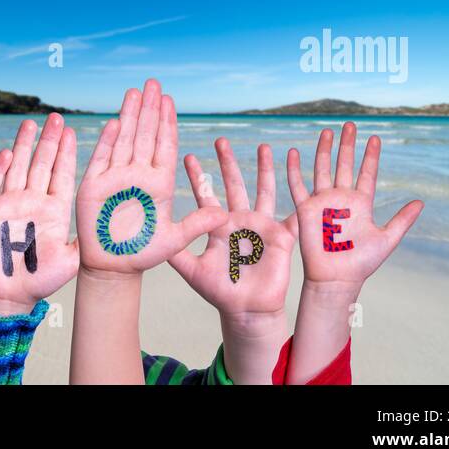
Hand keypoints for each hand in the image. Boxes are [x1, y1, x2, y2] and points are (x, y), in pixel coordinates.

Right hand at [0, 113, 78, 314]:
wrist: (9, 296)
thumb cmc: (41, 281)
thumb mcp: (71, 260)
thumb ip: (84, 241)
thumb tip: (105, 228)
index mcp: (54, 209)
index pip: (61, 174)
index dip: (66, 153)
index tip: (72, 131)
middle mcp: (32, 202)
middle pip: (41, 164)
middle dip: (48, 142)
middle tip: (56, 117)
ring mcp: (9, 204)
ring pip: (18, 168)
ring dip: (24, 146)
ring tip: (31, 124)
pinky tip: (7, 152)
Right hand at [75, 79, 226, 277]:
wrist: (113, 267)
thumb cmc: (143, 254)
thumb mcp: (175, 240)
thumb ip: (197, 225)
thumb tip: (224, 215)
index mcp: (159, 183)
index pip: (164, 145)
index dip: (167, 122)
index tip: (170, 100)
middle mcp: (138, 175)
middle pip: (145, 135)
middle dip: (150, 109)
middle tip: (154, 82)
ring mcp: (115, 178)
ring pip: (124, 139)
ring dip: (129, 116)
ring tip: (135, 92)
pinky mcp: (94, 185)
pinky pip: (102, 158)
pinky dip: (107, 140)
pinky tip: (114, 121)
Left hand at [168, 139, 294, 382]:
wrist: (246, 309)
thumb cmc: (219, 290)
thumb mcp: (192, 270)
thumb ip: (174, 252)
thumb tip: (147, 237)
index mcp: (218, 226)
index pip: (206, 195)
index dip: (198, 177)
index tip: (188, 156)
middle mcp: (239, 220)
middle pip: (234, 185)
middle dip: (227, 163)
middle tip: (220, 139)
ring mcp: (261, 226)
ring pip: (263, 190)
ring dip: (264, 169)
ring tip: (263, 146)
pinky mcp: (281, 236)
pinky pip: (294, 214)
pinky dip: (299, 197)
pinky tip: (302, 182)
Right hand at [287, 122, 422, 286]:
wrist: (335, 278)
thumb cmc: (361, 263)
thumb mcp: (387, 239)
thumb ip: (402, 220)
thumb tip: (421, 202)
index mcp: (361, 203)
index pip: (367, 173)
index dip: (371, 156)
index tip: (375, 138)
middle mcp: (342, 199)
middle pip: (345, 164)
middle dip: (348, 145)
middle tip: (351, 125)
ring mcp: (323, 202)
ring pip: (322, 169)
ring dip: (324, 150)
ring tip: (328, 131)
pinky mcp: (305, 210)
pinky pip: (297, 186)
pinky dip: (294, 169)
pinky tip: (293, 152)